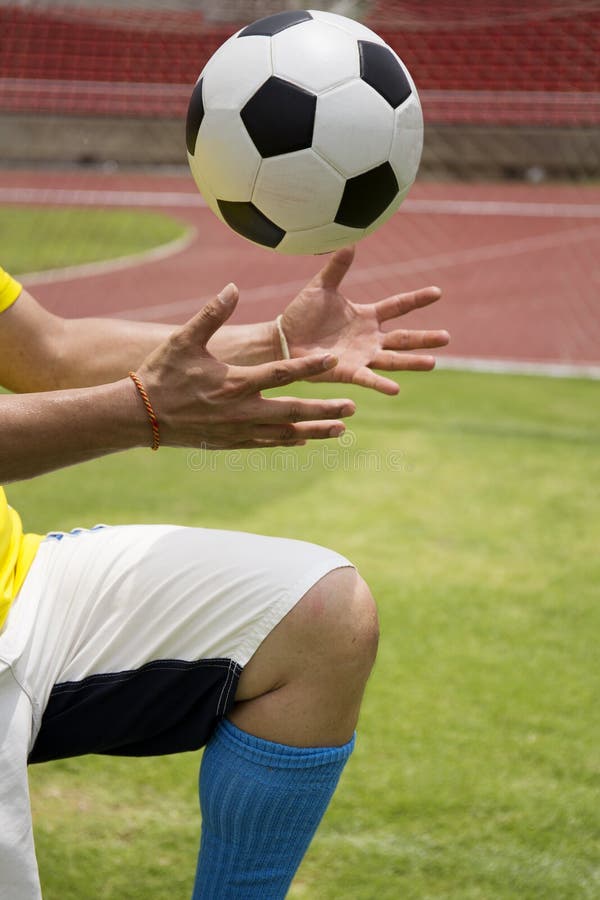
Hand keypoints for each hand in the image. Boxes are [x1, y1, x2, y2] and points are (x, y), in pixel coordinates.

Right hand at [135, 284, 354, 449]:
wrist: (140, 416)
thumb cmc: (162, 374)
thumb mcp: (184, 340)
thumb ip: (211, 314)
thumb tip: (233, 287)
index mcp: (234, 382)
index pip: (280, 373)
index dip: (308, 366)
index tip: (333, 360)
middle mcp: (241, 410)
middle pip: (292, 411)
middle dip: (324, 410)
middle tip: (351, 408)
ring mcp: (237, 430)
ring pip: (285, 433)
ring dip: (314, 431)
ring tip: (341, 429)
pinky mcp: (231, 442)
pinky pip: (267, 443)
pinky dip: (288, 441)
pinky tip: (304, 440)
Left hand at [279, 246, 449, 394]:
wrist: (283, 340)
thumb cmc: (301, 314)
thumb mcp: (320, 287)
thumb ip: (337, 268)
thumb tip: (351, 241)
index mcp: (366, 316)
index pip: (398, 306)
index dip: (417, 300)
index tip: (438, 293)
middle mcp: (369, 338)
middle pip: (403, 338)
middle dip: (424, 339)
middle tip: (446, 337)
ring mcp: (361, 356)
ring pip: (393, 360)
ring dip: (412, 362)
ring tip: (433, 362)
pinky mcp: (348, 372)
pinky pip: (367, 378)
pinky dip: (380, 384)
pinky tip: (396, 389)